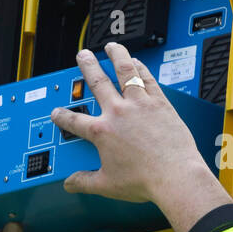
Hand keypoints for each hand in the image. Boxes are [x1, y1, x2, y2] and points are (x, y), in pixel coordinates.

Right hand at [53, 42, 231, 231]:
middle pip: (97, 83)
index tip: (58, 112)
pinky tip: (137, 61)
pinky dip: (141, 68)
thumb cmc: (144, 181)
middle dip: (87, 66)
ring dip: (117, 56)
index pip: (74, 121)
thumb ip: (85, 181)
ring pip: (125, 72)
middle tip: (83, 55)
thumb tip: (71, 183)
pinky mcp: (160, 103)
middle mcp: (118, 113)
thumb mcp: (107, 185)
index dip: (62, 116)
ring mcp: (140, 105)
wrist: (175, 176)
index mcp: (102, 133)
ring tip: (112, 47)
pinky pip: (148, 79)